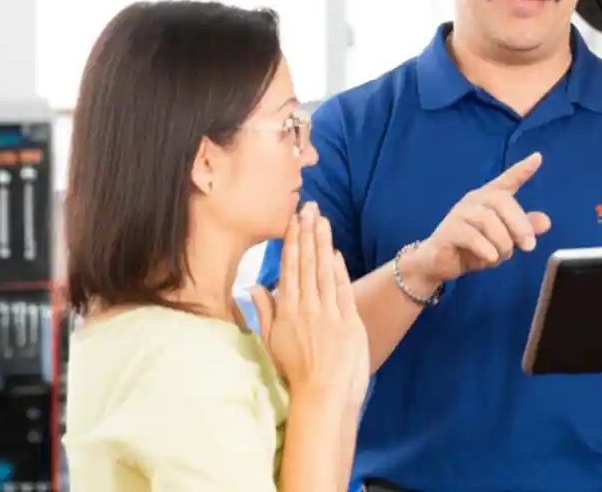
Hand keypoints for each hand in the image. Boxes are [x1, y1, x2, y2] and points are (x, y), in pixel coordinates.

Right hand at [251, 202, 369, 407]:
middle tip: (308, 207)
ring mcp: (329, 312)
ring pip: (325, 270)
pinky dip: (338, 268)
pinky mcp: (349, 319)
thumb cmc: (295, 372)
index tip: (292, 220)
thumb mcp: (271, 342)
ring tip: (321, 219)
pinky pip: (342, 288)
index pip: (289, 268)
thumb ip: (264, 311)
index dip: (291, 242)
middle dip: (307, 233)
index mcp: (287, 310)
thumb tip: (252, 286)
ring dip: (323, 242)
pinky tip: (334, 251)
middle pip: (307, 263)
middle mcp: (307, 306)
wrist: (323, 394)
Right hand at [406, 152, 552, 286]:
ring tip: (502, 256)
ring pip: (488, 220)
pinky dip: (486, 249)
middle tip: (529, 246)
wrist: (439, 263)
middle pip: (502, 201)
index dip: (522, 170)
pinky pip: (471, 236)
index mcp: (489, 199)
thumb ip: (523, 230)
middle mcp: (474, 201)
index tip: (537, 158)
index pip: (507, 180)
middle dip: (519, 225)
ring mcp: (459, 214)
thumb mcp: (504, 240)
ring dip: (502, 242)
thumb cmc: (473, 248)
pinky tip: (490, 258)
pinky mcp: (448, 230)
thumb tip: (546, 222)